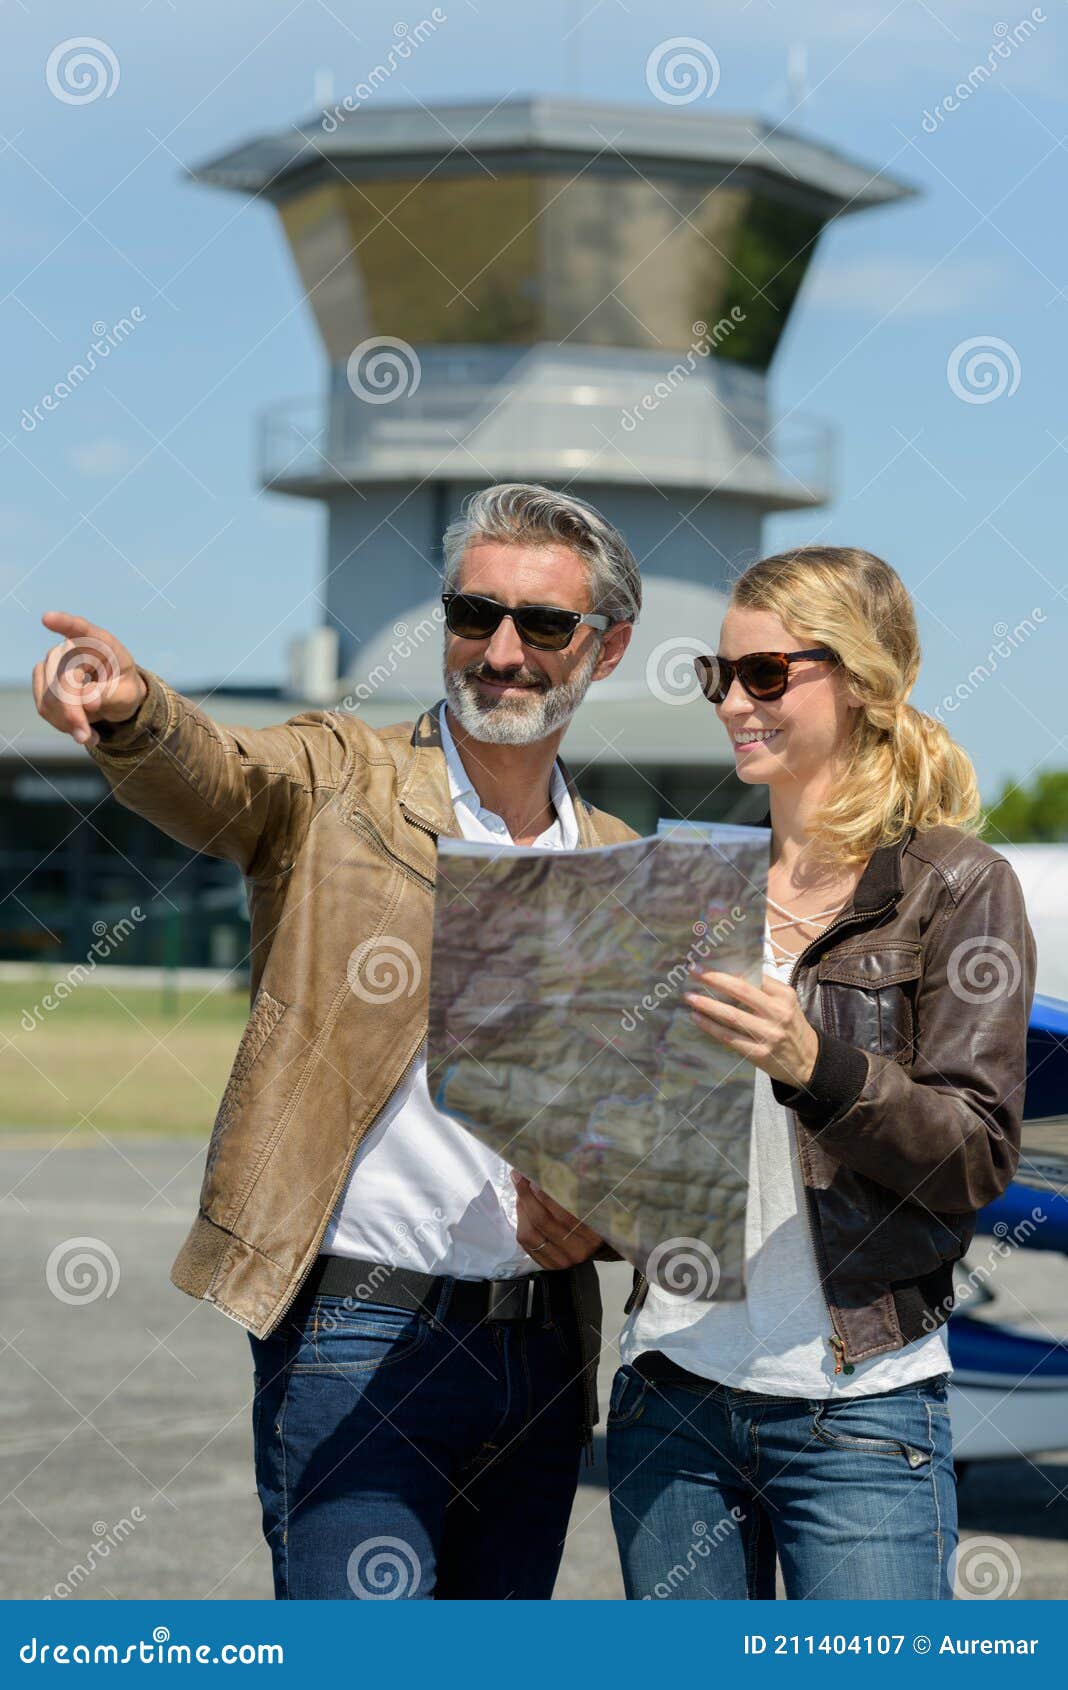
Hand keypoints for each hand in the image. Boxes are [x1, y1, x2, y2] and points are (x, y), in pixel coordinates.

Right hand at [33, 611, 147, 747]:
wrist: (114, 695)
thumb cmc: (124, 689)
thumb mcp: (127, 696)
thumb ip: (110, 696)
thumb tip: (88, 702)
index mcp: (100, 643)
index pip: (80, 629)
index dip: (63, 624)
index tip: (48, 619)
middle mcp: (71, 646)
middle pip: (62, 681)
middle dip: (73, 714)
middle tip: (88, 738)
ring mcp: (52, 660)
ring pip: (50, 698)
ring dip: (68, 723)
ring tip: (89, 734)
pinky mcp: (41, 677)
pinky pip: (44, 706)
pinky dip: (60, 723)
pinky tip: (78, 727)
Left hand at [510, 1171, 604, 1268]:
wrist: (599, 1244)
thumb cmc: (595, 1215)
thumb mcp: (593, 1202)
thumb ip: (577, 1189)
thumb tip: (549, 1168)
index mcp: (593, 1234)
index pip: (563, 1211)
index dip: (544, 1191)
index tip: (533, 1173)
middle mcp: (578, 1250)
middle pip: (542, 1220)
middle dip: (527, 1196)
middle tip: (520, 1177)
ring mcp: (562, 1261)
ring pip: (529, 1233)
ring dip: (521, 1209)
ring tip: (521, 1192)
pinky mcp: (549, 1265)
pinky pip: (525, 1243)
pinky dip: (521, 1223)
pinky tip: (523, 1208)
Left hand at [683, 969, 819, 1088]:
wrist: (807, 1061)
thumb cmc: (790, 1026)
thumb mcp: (786, 1003)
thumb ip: (764, 989)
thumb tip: (730, 975)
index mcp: (784, 996)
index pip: (754, 977)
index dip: (729, 970)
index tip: (708, 964)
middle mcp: (778, 1013)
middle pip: (741, 991)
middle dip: (715, 979)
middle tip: (693, 972)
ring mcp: (769, 1034)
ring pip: (732, 1016)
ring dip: (707, 1005)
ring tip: (690, 997)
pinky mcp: (760, 1054)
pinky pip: (730, 1038)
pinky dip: (711, 1027)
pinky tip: (698, 1019)